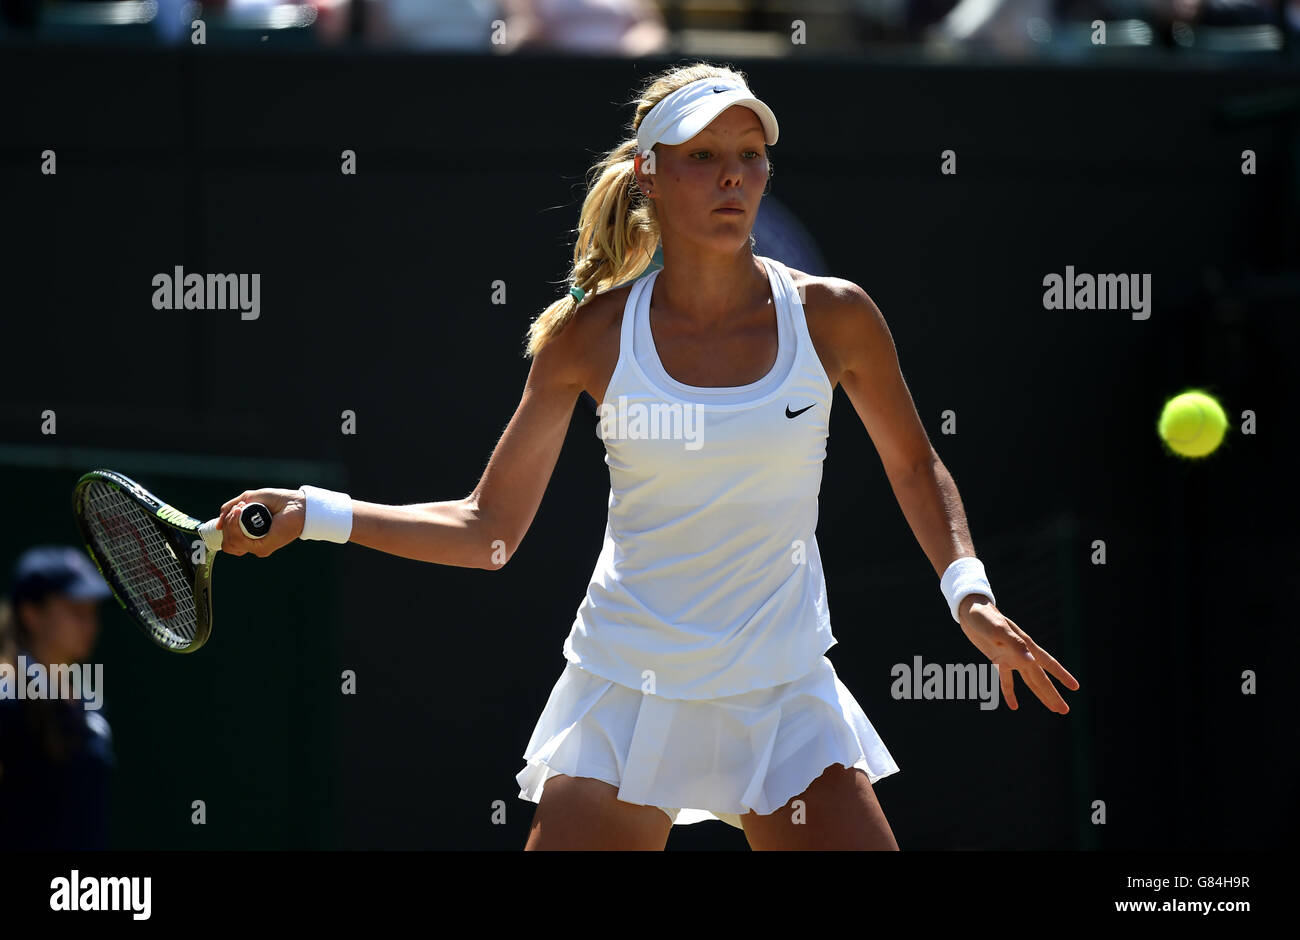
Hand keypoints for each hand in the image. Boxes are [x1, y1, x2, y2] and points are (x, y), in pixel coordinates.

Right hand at [215, 488, 304, 557]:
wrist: (295, 502)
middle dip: (227, 523)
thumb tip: (217, 526)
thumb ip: (230, 510)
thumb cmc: (276, 500)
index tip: (235, 511)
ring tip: (241, 508)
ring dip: (231, 523)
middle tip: (239, 508)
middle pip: (226, 543)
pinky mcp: (264, 547)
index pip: (227, 541)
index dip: (226, 526)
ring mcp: (258, 547)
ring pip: (231, 542)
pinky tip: (242, 511)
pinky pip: (240, 541)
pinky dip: (236, 525)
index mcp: (249, 536)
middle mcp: (253, 544)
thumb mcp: (247, 500)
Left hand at [957, 597, 1079, 713]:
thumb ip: (1015, 644)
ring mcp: (1011, 657)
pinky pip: (1006, 680)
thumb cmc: (985, 616)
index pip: (1048, 663)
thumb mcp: (998, 629)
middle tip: (1064, 711)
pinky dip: (1009, 693)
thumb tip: (1031, 661)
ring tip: (1052, 709)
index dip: (1062, 675)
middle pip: (1040, 678)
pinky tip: (1013, 706)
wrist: (969, 610)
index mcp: (1026, 645)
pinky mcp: (998, 659)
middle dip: (1052, 694)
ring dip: (1040, 695)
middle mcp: (1022, 653)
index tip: (1075, 687)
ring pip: (1029, 680)